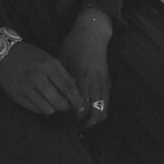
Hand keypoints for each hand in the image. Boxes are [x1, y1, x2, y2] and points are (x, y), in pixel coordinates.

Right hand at [0, 41, 86, 117]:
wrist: (2, 53)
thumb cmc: (28, 55)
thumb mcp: (48, 59)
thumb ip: (63, 74)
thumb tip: (75, 91)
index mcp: (48, 66)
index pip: (68, 88)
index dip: (77, 101)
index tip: (82, 108)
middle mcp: (37, 77)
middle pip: (59, 102)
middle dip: (66, 107)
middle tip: (66, 105)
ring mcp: (26, 87)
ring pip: (48, 109)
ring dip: (53, 108)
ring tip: (51, 102)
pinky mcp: (16, 95)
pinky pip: (35, 109)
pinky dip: (40, 108)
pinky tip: (39, 101)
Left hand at [60, 10, 111, 127]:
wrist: (92, 34)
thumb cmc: (73, 46)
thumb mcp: (62, 61)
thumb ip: (62, 80)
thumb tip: (56, 97)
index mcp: (82, 77)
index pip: (81, 105)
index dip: (75, 117)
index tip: (65, 124)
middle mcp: (95, 83)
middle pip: (95, 112)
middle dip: (86, 124)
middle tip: (74, 128)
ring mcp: (104, 83)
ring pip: (103, 110)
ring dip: (94, 120)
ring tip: (82, 124)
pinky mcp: (108, 82)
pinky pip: (106, 103)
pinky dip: (100, 112)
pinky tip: (90, 114)